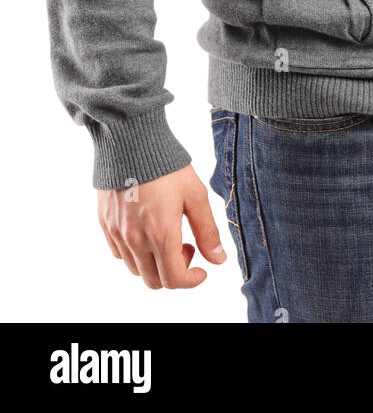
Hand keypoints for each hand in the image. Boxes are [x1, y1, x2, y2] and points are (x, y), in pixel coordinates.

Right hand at [97, 163, 226, 289]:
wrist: (131, 140)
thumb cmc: (167, 165)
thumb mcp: (195, 195)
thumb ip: (207, 231)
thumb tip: (218, 259)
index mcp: (161, 234)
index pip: (174, 279)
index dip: (192, 280)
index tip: (202, 270)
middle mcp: (135, 240)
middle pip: (154, 281)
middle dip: (175, 272)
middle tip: (186, 245)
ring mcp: (117, 233)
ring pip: (136, 269)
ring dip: (155, 263)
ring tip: (167, 235)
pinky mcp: (105, 224)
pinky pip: (119, 254)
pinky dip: (135, 253)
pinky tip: (146, 230)